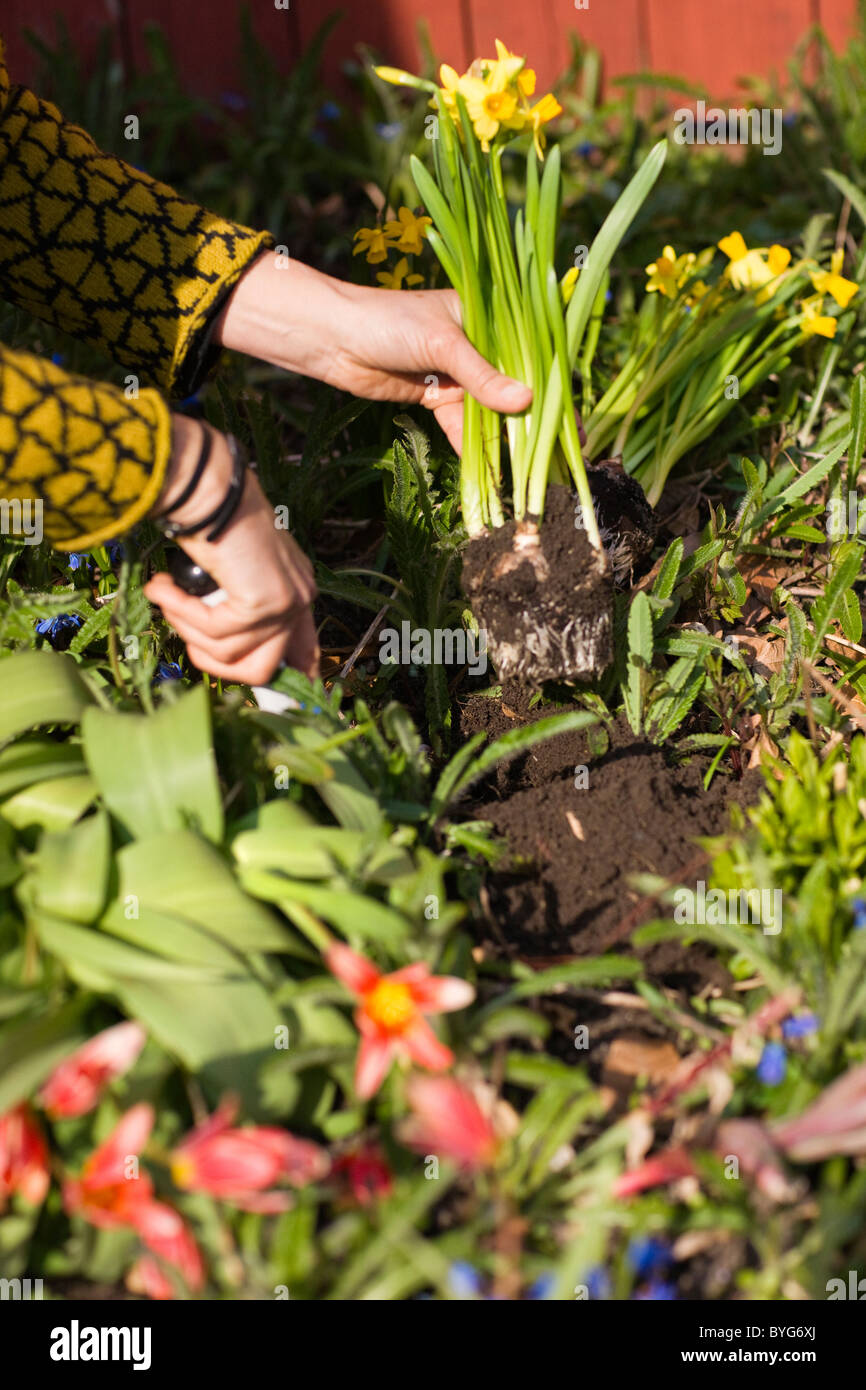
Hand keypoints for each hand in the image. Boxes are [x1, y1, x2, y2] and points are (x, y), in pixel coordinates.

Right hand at [145, 415, 317, 683]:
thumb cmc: (208, 517)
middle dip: (215, 664)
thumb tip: (219, 649)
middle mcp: (299, 597)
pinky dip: (180, 612)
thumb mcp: (228, 571)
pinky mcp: (263, 603)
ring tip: (168, 595)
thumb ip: (234, 606)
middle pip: (264, 670)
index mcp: (295, 588)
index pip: (305, 650)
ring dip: (187, 630)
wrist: (205, 485)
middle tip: (186, 636)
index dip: (290, 676)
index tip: (278, 696)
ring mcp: (285, 602)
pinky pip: (213, 634)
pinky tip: (163, 586)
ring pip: (229, 656)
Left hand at [215, 253, 532, 450]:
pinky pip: (463, 425)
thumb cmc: (388, 322)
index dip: (553, 382)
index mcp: (488, 313)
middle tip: (560, 449)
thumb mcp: (442, 344)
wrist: (333, 339)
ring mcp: (457, 372)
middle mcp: (478, 342)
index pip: (531, 348)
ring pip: (490, 408)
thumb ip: (482, 376)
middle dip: (533, 416)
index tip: (571, 412)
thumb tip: (524, 403)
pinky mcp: (437, 397)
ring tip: (529, 465)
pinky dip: (473, 445)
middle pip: (514, 383)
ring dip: (504, 436)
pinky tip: (489, 469)